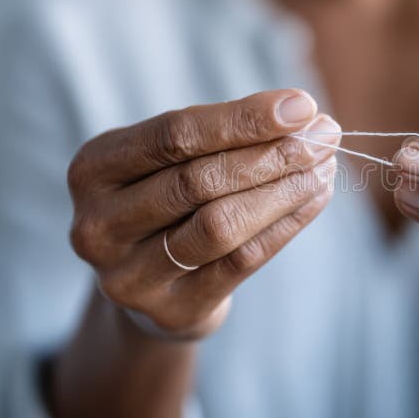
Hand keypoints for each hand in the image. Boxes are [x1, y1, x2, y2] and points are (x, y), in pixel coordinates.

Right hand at [67, 89, 338, 339]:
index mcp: (92, 169)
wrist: (149, 286)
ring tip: (325, 165)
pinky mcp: (170, 311)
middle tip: (326, 136)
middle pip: (199, 180)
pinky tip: (316, 197)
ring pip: (221, 224)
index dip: (243, 119)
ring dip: (285, 190)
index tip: (302, 106)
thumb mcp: (174, 161)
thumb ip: (225, 137)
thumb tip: (304, 117)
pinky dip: (287, 225)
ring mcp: (128, 275)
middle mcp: (98, 224)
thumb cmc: (168, 202)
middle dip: (273, 154)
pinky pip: (241, 261)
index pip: (174, 135)